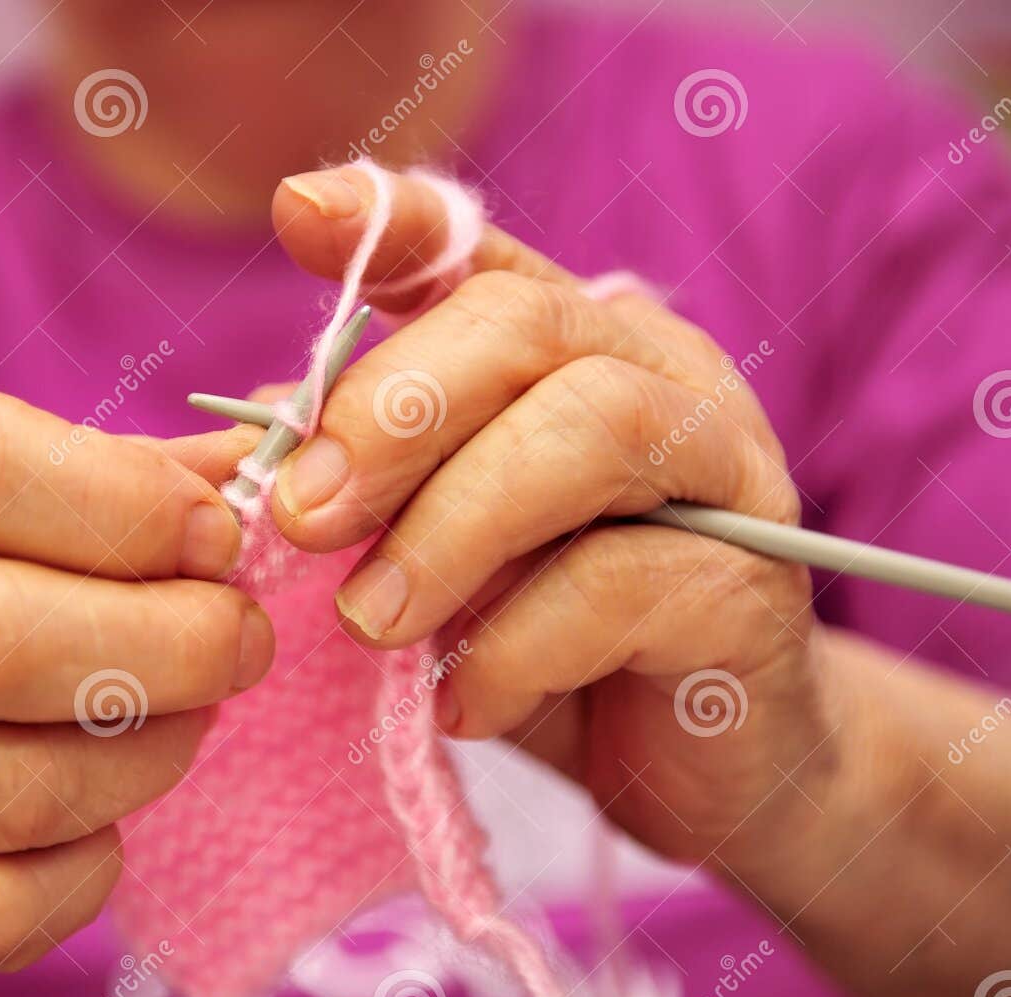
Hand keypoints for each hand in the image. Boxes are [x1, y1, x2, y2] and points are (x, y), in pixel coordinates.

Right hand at [0, 385, 269, 972]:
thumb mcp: (9, 490)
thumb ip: (130, 470)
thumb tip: (265, 463)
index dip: (123, 502)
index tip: (218, 533)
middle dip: (168, 643)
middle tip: (242, 638)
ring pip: (17, 790)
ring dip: (149, 754)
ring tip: (189, 715)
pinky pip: (4, 910)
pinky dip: (88, 872)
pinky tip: (105, 820)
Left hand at [270, 167, 827, 868]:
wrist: (688, 766)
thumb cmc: (547, 643)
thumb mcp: (440, 555)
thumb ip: (374, 481)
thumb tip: (263, 433)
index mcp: (571, 350)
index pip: (482, 252)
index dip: (392, 223)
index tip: (298, 216)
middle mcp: (657, 381)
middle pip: (526, 325)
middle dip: (395, 412)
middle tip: (305, 515)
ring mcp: (722, 476)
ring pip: (591, 430)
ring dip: (454, 525)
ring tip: (372, 622)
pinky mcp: (748, 590)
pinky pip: (622, 586)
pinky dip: (514, 648)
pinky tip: (460, 702)